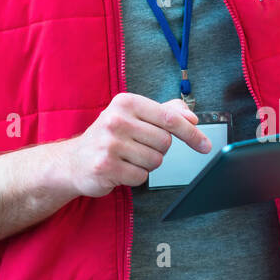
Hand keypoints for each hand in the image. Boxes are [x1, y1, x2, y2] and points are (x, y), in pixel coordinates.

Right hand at [62, 94, 210, 198]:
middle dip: (158, 149)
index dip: (191, 133)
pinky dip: (135, 177)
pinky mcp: (105, 166)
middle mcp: (116, 119)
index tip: (205, 145)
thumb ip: (165, 112)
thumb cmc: (109, 137)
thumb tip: (191, 117)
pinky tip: (120, 169)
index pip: (169, 118)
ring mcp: (109, 143)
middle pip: (165, 142)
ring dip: (146, 164)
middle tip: (138, 147)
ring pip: (155, 161)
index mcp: (125, 102)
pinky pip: (141, 177)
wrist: (74, 160)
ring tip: (127, 158)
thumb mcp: (134, 116)